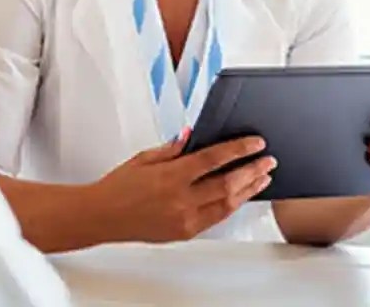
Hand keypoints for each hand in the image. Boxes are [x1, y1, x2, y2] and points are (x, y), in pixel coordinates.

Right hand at [89, 131, 275, 242]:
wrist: (102, 216)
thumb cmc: (118, 187)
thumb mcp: (144, 158)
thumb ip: (173, 148)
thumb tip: (193, 136)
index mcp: (170, 176)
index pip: (214, 159)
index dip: (239, 149)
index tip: (255, 143)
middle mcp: (180, 200)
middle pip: (228, 183)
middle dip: (252, 170)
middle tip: (267, 161)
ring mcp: (184, 219)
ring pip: (227, 204)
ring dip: (248, 190)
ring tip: (262, 178)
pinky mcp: (184, 232)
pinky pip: (216, 218)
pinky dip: (232, 205)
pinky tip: (240, 196)